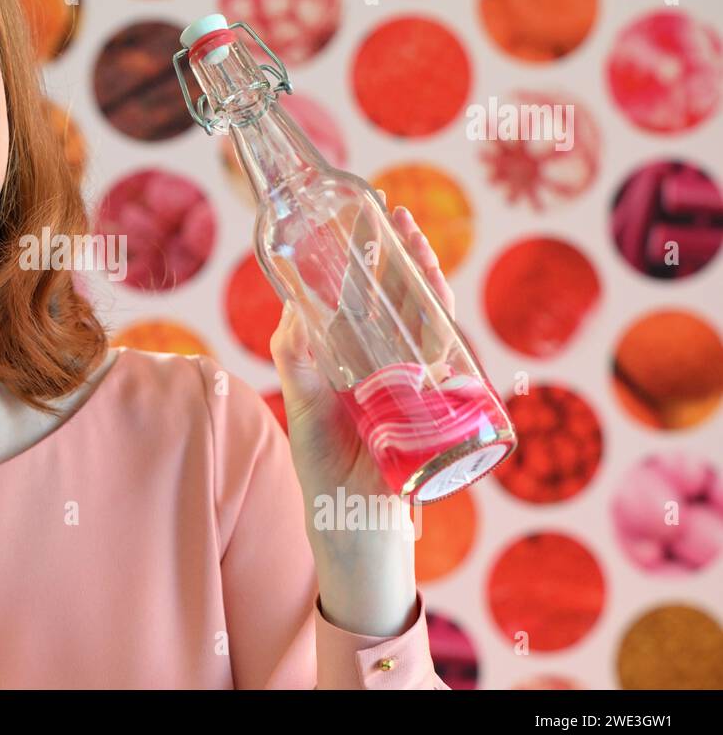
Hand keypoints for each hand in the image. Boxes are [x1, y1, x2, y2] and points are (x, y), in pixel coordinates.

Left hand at [270, 193, 454, 505]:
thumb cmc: (324, 468)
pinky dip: (442, 318)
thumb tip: (290, 308)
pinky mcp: (435, 399)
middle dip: (397, 254)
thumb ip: (295, 359)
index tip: (359, 222)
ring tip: (417, 239)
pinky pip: (444, 351)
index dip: (359, 260)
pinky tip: (436, 289)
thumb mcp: (302, 408)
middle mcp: (381, 360)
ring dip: (422, 275)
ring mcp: (411, 376)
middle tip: (396, 214)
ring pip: (422, 314)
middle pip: (394, 295)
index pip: (356, 298)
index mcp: (346, 358)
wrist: (354, 520)